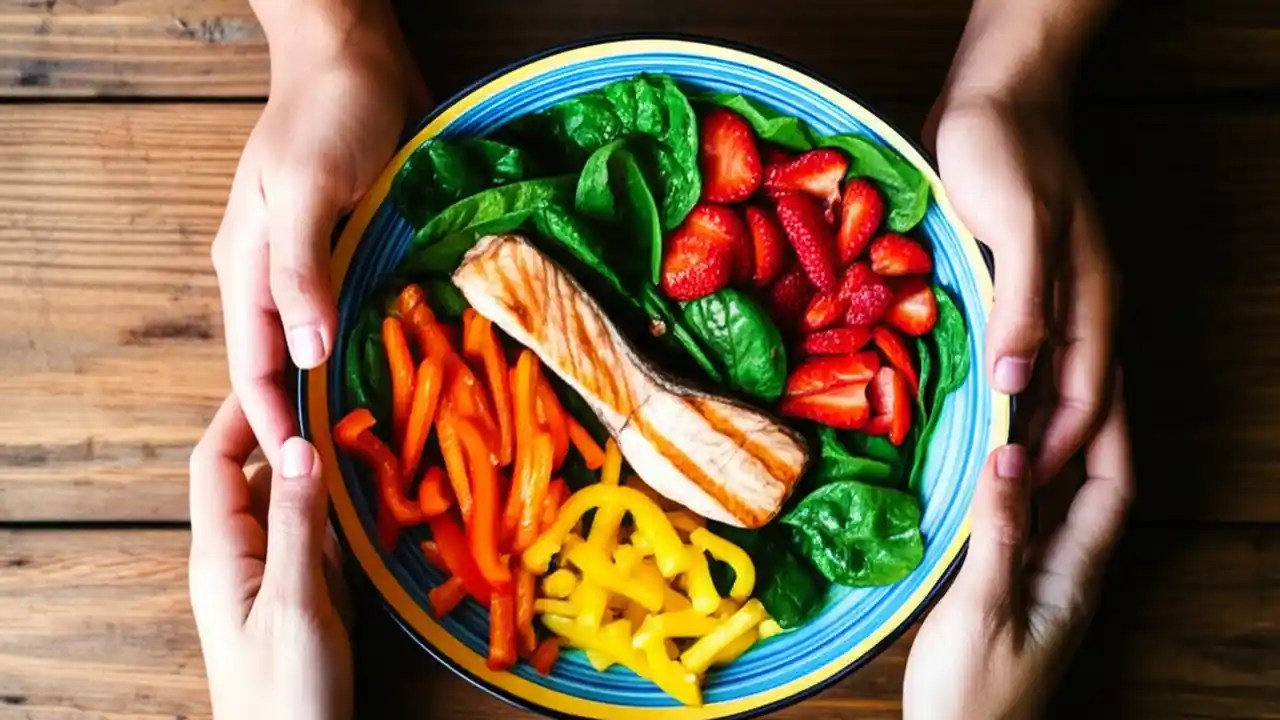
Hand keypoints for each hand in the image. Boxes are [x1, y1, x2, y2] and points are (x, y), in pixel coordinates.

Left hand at [188, 396, 352, 719]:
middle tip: (352, 404)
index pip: (217, 462)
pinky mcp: (304, 599)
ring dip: (333, 480)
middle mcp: (243, 556)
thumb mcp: (294, 603)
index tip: (289, 376)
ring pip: (299, 507)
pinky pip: (322, 542)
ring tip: (377, 444)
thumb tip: (304, 446)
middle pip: (262, 477)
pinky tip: (383, 506)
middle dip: (302, 440)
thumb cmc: (284, 691)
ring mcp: (275, 578)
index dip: (243, 414)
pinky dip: (349, 520)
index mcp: (222, 552)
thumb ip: (298, 525)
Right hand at [212, 20, 425, 464]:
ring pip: (327, 347)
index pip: (253, 367)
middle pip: (289, 366)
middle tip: (351, 478)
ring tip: (388, 443)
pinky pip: (364, 316)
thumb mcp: (307, 189)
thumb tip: (305, 355)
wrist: (358, 58)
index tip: (302, 475)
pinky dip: (381, 350)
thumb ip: (301, 270)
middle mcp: (280, 277)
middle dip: (310, 421)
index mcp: (248, 269)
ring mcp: (321, 267)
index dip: (273, 422)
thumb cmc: (327, 115)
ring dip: (349, 391)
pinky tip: (415, 378)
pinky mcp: (360, 254)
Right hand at [902, 380, 1131, 718]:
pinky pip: (1025, 517)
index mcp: (1075, 573)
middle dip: (1082, 423)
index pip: (1112, 486)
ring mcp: (1039, 579)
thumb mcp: (985, 610)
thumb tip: (1012, 456)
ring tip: (1027, 393)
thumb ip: (1001, 534)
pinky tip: (993, 462)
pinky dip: (1017, 480)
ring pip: (1056, 498)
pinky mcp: (1011, 587)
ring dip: (1048, 446)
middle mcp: (1067, 569)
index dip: (1114, 427)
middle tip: (1060, 365)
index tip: (1101, 370)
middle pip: (1089, 483)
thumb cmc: (975, 692)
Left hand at [927, 87, 1114, 479]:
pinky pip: (997, 349)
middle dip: (1032, 450)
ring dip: (1004, 420)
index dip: (1053, 450)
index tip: (1009, 489)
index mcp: (1088, 303)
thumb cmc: (1007, 153)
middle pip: (1061, 402)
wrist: (989, 97)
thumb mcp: (1022, 227)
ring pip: (1028, 380)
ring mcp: (1035, 298)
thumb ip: (1025, 306)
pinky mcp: (1000, 285)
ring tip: (965, 464)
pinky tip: (946, 401)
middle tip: (987, 495)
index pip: (1085, 401)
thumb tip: (1016, 386)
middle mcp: (1067, 310)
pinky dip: (980, 379)